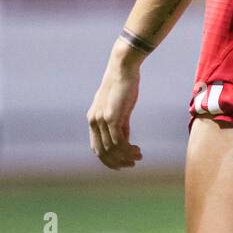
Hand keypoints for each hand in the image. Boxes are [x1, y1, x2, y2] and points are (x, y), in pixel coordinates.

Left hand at [87, 39, 144, 168]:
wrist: (123, 68)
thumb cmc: (124, 86)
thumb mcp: (120, 108)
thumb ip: (120, 124)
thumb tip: (125, 140)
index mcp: (93, 119)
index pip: (96, 148)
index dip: (109, 160)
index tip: (122, 164)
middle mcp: (94, 121)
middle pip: (102, 152)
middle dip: (117, 162)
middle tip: (132, 163)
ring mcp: (101, 120)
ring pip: (112, 149)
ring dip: (126, 156)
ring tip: (139, 156)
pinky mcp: (111, 117)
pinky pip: (119, 142)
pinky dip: (128, 150)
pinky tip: (138, 150)